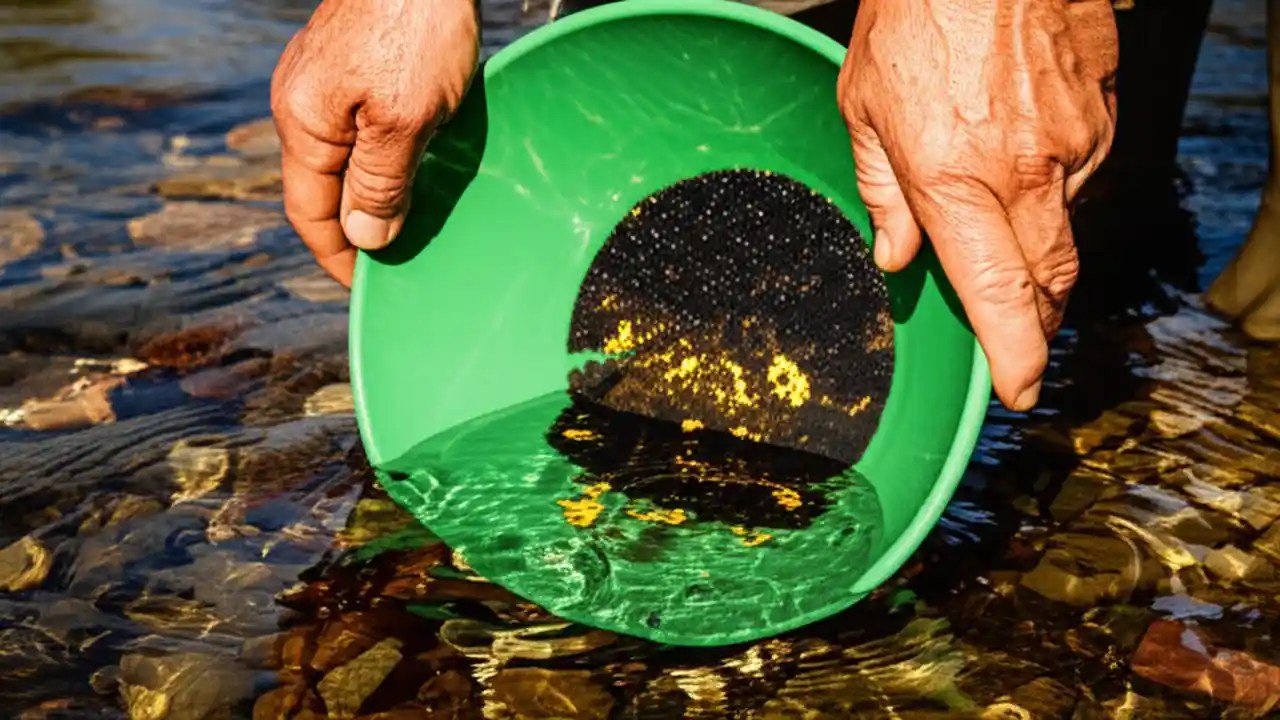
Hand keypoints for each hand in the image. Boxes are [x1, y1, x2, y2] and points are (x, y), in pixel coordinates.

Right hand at [270, 0, 478, 285]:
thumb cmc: (416, 29)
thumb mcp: (406, 121)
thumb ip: (381, 184)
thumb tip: (364, 241)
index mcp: (304, 124)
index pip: (309, 213)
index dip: (337, 258)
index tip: (369, 290)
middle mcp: (302, 104)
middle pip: (321, 188)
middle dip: (354, 230)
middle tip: (394, 265)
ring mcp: (325, 81)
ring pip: (342, 158)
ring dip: (371, 194)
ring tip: (407, 225)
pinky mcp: (353, 65)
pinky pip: (358, 130)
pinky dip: (381, 159)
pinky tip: (411, 168)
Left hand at [838, 0, 1117, 410]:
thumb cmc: (915, 14)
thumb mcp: (863, 106)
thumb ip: (882, 191)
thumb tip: (895, 258)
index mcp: (955, 178)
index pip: (997, 293)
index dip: (1014, 353)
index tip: (1021, 390)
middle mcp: (1024, 170)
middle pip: (1048, 279)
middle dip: (1032, 318)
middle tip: (1015, 333)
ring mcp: (1074, 139)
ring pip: (1065, 224)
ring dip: (1033, 236)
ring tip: (993, 190)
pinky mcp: (1104, 109)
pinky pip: (1083, 168)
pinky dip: (1053, 177)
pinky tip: (1020, 141)